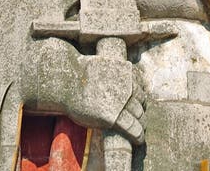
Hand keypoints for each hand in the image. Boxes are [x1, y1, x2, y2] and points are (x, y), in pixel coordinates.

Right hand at [18, 37, 144, 142]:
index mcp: (127, 73)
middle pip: (141, 103)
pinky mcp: (113, 117)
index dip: (142, 101)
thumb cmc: (82, 75)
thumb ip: (117, 78)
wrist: (68, 81)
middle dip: (141, 113)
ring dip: (141, 124)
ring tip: (140, 130)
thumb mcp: (105, 69)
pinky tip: (139, 139)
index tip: (140, 109)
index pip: (140, 90)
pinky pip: (131, 127)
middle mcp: (128, 87)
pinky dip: (138, 134)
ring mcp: (121, 102)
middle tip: (140, 121)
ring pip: (138, 115)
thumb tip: (126, 88)